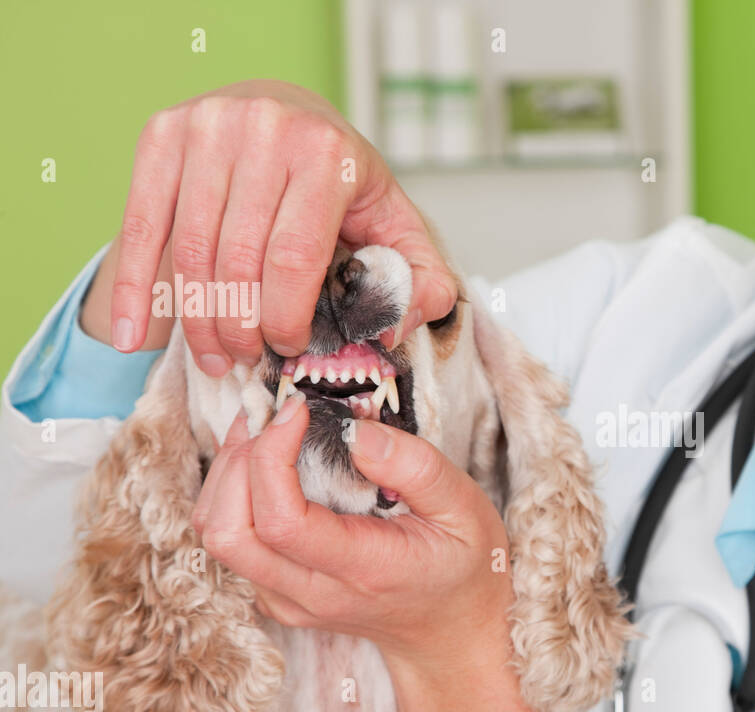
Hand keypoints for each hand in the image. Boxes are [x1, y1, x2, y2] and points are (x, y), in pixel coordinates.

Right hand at [92, 79, 455, 372]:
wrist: (288, 110)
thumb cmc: (341, 179)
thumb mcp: (396, 222)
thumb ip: (421, 278)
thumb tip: (396, 328)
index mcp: (326, 154)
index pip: (294, 258)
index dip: (285, 316)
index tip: (288, 347)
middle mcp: (266, 130)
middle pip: (238, 259)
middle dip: (240, 327)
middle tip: (245, 360)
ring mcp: (208, 126)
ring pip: (190, 250)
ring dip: (197, 319)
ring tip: (211, 356)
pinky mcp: (163, 132)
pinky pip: (139, 225)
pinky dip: (135, 289)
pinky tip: (134, 337)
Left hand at [191, 396, 560, 711]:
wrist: (452, 633)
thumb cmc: (464, 567)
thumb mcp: (466, 509)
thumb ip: (416, 468)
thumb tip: (356, 432)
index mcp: (362, 571)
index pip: (280, 522)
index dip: (270, 457)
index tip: (296, 412)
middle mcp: (313, 594)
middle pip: (227, 533)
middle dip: (236, 462)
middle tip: (272, 420)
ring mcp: (288, 601)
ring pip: (217, 537)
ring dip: (227, 476)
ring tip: (265, 435)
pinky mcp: (275, 594)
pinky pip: (231, 543)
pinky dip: (233, 495)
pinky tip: (269, 466)